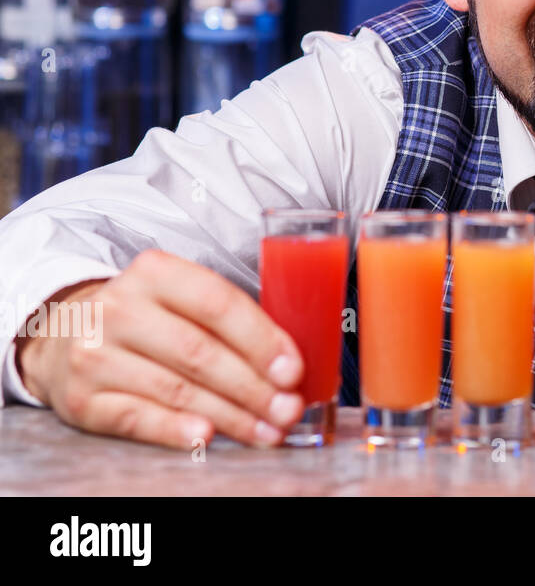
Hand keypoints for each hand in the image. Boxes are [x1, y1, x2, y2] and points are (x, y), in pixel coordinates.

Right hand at [15, 250, 304, 449]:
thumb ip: (231, 321)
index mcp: (156, 272)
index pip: (219, 304)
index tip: (293, 371)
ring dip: (229, 416)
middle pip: (200, 353)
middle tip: (287, 409)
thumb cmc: (148, 317)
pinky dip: (174, 429)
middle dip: (253, 387)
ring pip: (176, 389)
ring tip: (266, 431)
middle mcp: (120, 309)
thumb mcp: (181, 298)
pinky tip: (206, 437)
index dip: (262, 340)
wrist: (67, 334)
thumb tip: (289, 365)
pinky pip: (136, 417)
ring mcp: (95, 354)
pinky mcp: (81, 399)